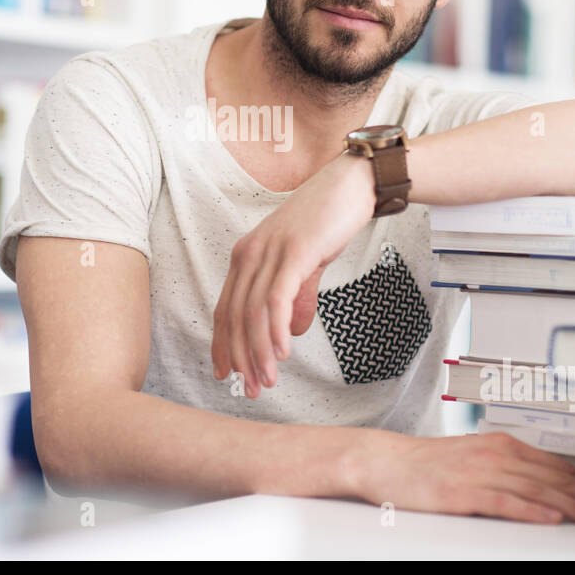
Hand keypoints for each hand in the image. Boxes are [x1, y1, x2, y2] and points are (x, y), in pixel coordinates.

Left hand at [212, 152, 374, 397]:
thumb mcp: (306, 264)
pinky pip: (277, 298)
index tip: (227, 375)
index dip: (223, 344)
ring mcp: (269, 251)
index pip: (225, 308)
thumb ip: (297, 297)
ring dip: (258, 351)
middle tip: (252, 389)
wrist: (351, 185)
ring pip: (254, 312)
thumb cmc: (328, 221)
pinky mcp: (293, 251)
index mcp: (246, 256)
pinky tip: (282, 352)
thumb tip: (290, 332)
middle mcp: (249, 253)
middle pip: (234, 315)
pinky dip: (276, 329)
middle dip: (240, 358)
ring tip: (267, 380)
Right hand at [354, 430, 574, 524]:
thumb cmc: (427, 464)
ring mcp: (478, 473)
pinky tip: (550, 519)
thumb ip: (507, 467)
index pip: (554, 464)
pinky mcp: (462, 493)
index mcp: (500, 444)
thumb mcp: (473, 456)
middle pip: (551, 477)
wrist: (384, 462)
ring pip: (535, 490)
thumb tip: (542, 485)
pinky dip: (531, 511)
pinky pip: (504, 502)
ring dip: (568, 506)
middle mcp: (494, 454)